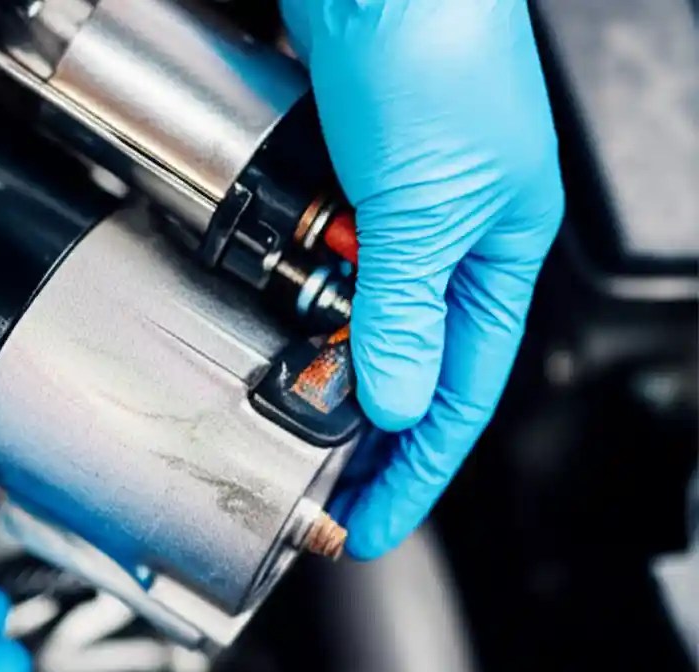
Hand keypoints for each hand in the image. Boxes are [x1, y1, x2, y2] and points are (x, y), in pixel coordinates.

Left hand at [279, 0, 564, 557]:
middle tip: (320, 490)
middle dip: (366, 429)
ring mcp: (390, 202)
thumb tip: (394, 401)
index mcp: (497, 246)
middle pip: (406, 358)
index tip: (371, 518)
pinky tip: (276, 321)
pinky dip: (298, 296)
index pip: (459, 387)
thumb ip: (402, 309)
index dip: (416, 463)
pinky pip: (321, 260)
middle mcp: (447, 230)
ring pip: (357, 312)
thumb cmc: (432, 51)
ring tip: (287, 419)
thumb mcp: (424, 205)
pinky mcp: (339, 174)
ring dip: (326, 364)